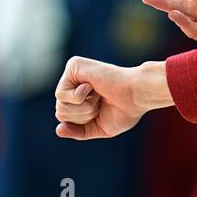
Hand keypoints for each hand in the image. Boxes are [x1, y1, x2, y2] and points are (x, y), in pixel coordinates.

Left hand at [54, 57, 171, 139]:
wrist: (137, 95)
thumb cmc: (125, 110)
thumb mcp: (99, 128)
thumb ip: (79, 131)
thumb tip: (58, 130)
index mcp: (79, 96)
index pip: (64, 117)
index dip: (82, 121)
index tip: (101, 110)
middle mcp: (73, 83)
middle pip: (60, 112)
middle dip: (82, 115)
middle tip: (100, 102)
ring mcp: (72, 73)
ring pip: (60, 105)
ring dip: (83, 107)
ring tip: (98, 95)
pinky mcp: (73, 65)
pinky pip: (61, 94)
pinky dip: (79, 96)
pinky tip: (92, 86)